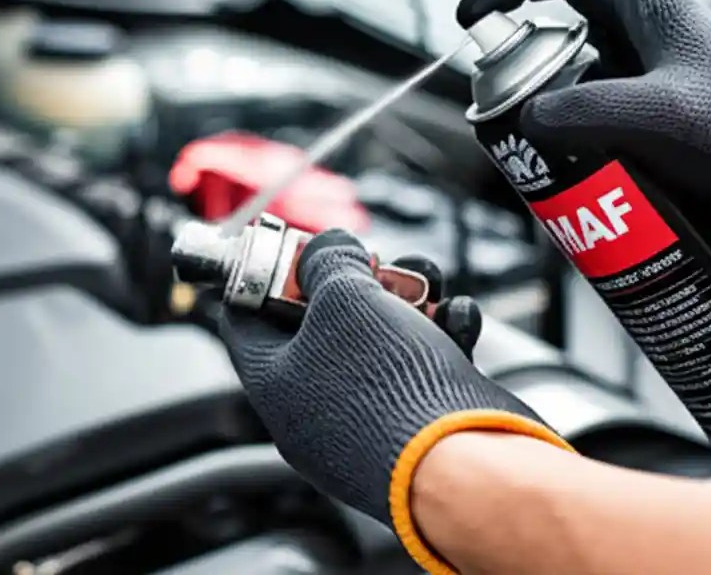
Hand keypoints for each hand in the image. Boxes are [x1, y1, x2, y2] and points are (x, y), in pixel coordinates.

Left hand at [217, 230, 570, 570]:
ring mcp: (369, 419)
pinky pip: (421, 365)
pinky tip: (457, 322)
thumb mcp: (344, 296)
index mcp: (273, 383)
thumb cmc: (389, 386)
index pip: (244, 317)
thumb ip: (329, 260)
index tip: (293, 244)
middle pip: (321, 322)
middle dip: (356, 281)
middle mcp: (314, 408)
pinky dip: (440, 334)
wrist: (467, 465)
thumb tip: (330, 247)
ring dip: (407, 300)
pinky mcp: (420, 422)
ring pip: (380, 338)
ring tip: (427, 285)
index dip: (263, 272)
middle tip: (375, 263)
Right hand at [457, 0, 710, 239]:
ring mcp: (651, 76)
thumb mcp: (657, 115)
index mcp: (646, 10)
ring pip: (575, 82)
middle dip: (521, 69)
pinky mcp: (658, 115)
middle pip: (557, 29)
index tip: (474, 17)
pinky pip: (599, 118)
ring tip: (538, 156)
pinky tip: (574, 179)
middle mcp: (644, 36)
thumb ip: (583, 112)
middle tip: (504, 106)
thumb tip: (526, 120)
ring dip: (549, 116)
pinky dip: (577, 144)